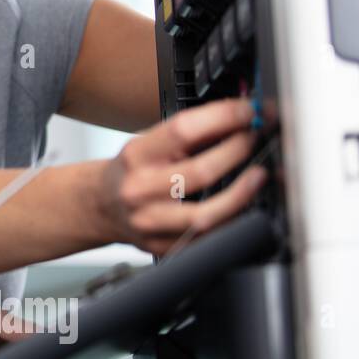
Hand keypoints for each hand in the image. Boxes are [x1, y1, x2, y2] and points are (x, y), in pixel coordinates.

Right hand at [98, 98, 266, 256]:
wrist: (100, 206)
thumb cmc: (130, 172)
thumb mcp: (150, 143)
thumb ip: (191, 134)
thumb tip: (237, 118)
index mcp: (136, 157)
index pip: (183, 130)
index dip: (222, 117)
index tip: (247, 111)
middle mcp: (140, 190)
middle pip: (199, 172)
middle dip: (237, 151)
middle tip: (254, 139)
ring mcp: (150, 223)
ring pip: (205, 215)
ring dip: (241, 193)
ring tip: (259, 176)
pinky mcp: (163, 247)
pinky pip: (206, 238)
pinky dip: (230, 220)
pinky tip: (240, 207)